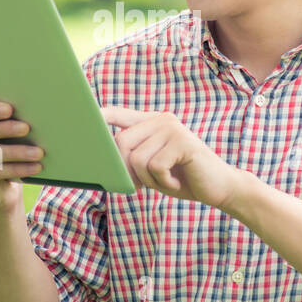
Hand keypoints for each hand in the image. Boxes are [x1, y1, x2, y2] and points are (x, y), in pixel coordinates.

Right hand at [0, 99, 44, 213]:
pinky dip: (18, 169)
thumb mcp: (0, 136)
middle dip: (5, 129)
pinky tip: (35, 167)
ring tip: (38, 152)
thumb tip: (28, 113)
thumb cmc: (1, 152)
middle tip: (26, 128)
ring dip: (17, 152)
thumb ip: (4, 123)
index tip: (9, 109)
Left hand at [101, 105, 245, 208]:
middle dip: (129, 170)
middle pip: (121, 143)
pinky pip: (155, 166)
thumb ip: (132, 158)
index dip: (99, 116)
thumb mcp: (152, 168)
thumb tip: (104, 159)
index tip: (82, 116)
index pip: (117, 114)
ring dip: (149, 180)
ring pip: (137, 159)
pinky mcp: (183, 142)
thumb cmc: (182, 178)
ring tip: (168, 180)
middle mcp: (161, 120)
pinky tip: (177, 181)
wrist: (219, 188)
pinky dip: (163, 182)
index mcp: (151, 122)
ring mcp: (173, 128)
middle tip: (148, 183)